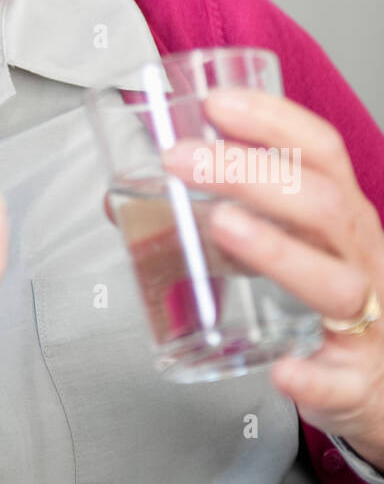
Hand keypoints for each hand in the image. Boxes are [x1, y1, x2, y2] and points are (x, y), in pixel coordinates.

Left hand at [154, 88, 383, 469]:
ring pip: (335, 283)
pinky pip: (341, 378)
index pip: (320, 151)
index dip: (273, 121)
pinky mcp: (356, 379)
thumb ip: (213, 219)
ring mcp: (365, 318)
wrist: (375, 377)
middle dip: (251, 174)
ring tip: (223, 227)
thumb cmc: (324, 292)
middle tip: (182, 160)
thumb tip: (125, 204)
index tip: (217, 104)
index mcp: (340, 214)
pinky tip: (283, 369)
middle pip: (321, 203)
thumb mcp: (281, 243)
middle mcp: (358, 255)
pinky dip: (312, 374)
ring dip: (277, 251)